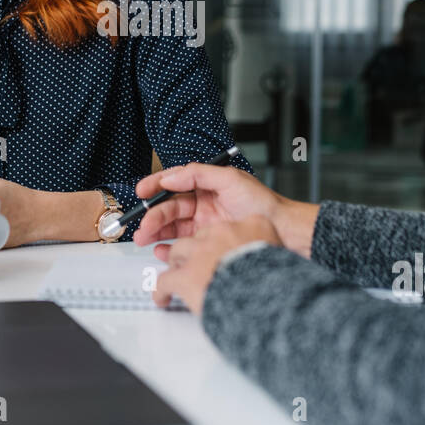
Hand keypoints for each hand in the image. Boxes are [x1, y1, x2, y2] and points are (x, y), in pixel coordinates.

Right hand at [131, 163, 318, 256]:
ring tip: (145, 238)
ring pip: (171, 227)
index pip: (174, 183)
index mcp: (206, 185)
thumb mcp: (231, 179)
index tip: (142, 191)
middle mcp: (202, 203)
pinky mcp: (207, 242)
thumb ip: (199, 174)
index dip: (156, 186)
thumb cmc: (263, 205)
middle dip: (153, 215)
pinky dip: (168, 248)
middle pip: (169, 207)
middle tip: (143, 226)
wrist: (283, 232)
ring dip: (156, 232)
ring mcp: (203, 224)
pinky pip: (182, 245)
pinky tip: (161, 250)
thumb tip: (172, 176)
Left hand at [151, 215, 282, 313]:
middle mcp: (221, 233)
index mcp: (249, 225)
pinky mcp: (185, 274)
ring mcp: (201, 252)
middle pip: (199, 237)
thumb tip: (263, 257)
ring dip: (175, 266)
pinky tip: (163, 298)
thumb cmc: (276, 282)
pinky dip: (161, 290)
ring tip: (174, 280)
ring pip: (177, 252)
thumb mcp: (280, 252)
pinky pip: (165, 280)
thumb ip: (265, 246)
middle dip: (194, 252)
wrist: (270, 299)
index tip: (219, 251)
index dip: (220, 241)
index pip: (227, 226)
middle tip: (194, 267)